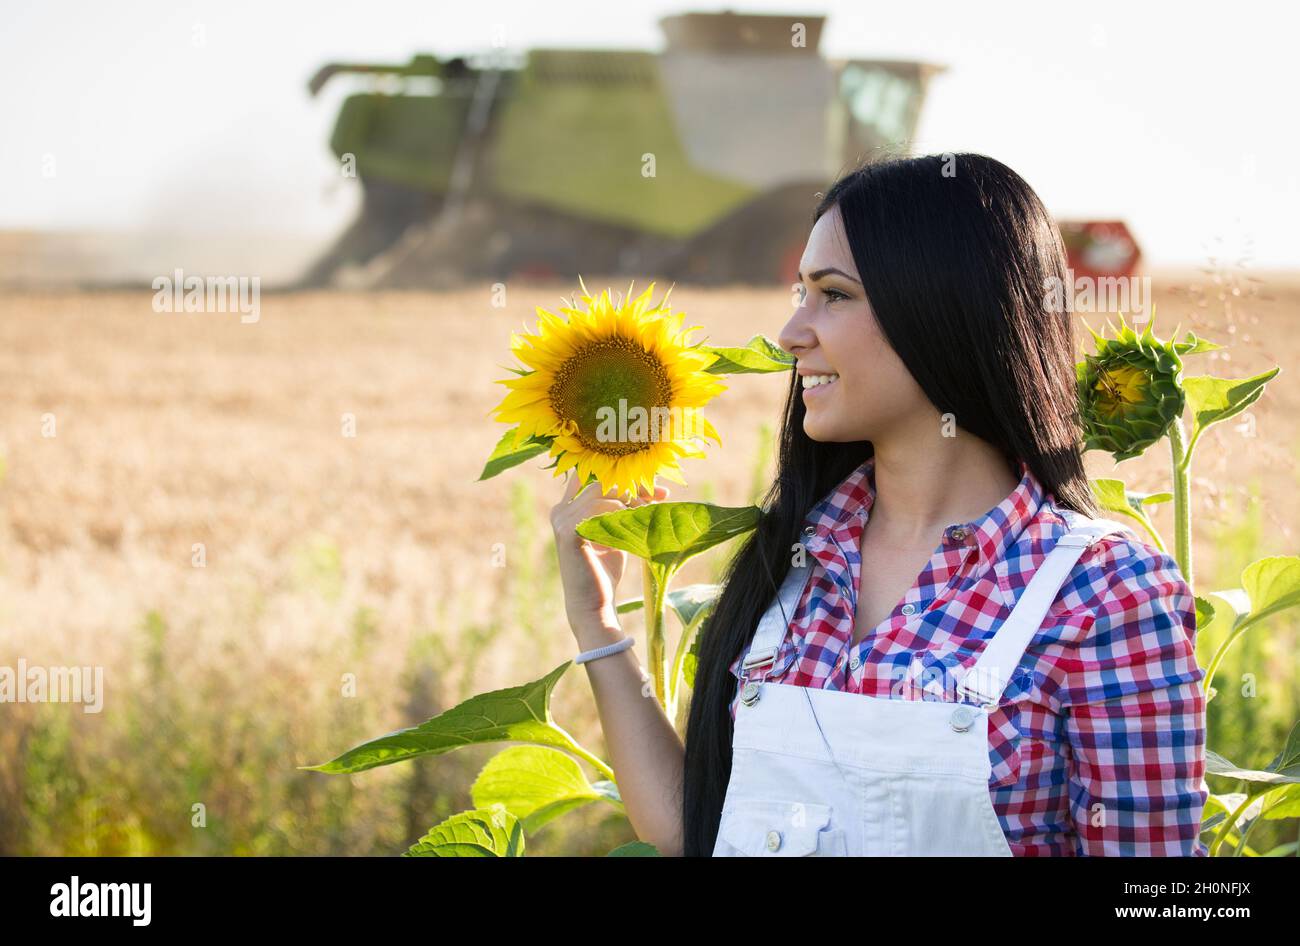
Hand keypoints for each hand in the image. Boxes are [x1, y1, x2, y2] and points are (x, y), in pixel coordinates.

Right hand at [550, 470, 668, 635]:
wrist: (593, 604)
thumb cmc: (605, 572)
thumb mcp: (614, 534)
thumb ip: (622, 511)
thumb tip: (654, 490)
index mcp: (567, 509)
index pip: (595, 480)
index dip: (625, 480)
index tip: (656, 490)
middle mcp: (560, 510)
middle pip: (601, 482)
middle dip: (634, 487)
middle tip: (660, 496)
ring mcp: (561, 519)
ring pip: (603, 492)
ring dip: (631, 499)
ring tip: (650, 511)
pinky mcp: (568, 530)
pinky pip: (599, 507)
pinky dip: (622, 511)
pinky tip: (637, 520)